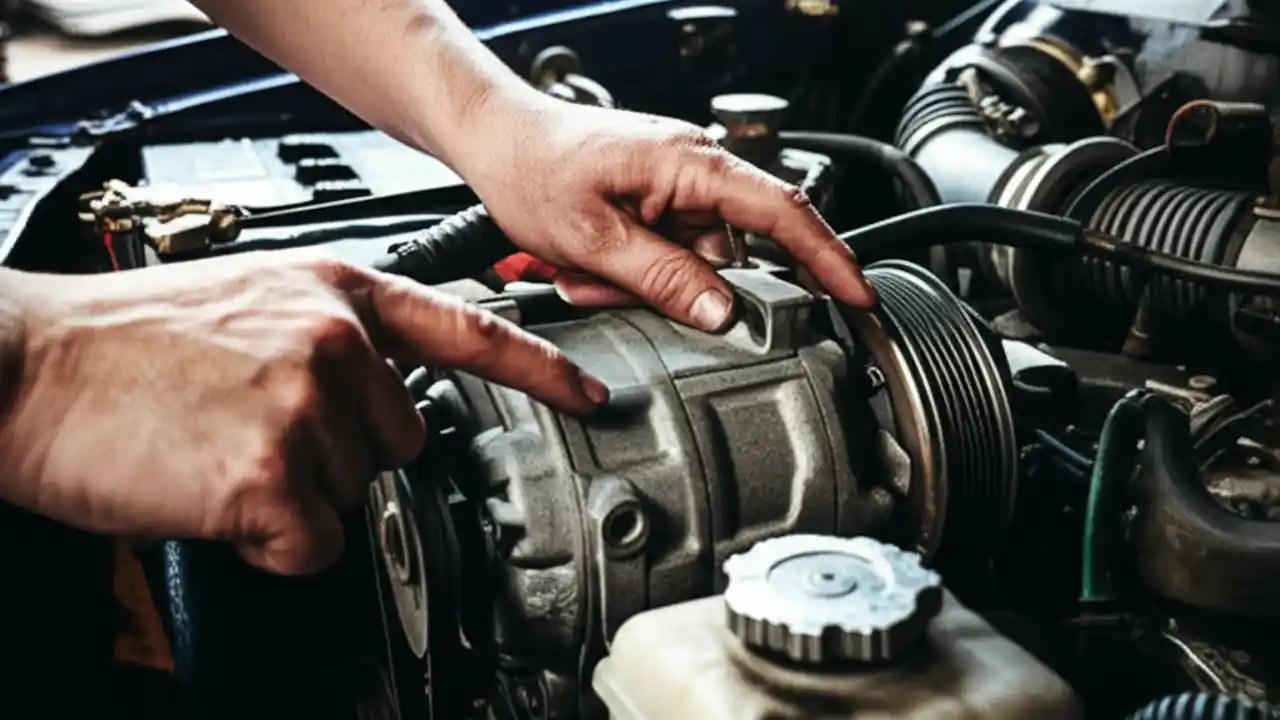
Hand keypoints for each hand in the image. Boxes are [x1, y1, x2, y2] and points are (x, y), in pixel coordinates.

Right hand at [0, 250, 606, 574]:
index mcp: (337, 293)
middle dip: (344, 457)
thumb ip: (331, 336)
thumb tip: (383, 397)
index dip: (541, 370)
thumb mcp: (251, 298)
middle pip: (404, 443)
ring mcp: (307, 406)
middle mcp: (336, 342)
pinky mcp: (271, 474)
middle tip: (257, 432)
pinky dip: (269, 541)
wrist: (27, 363)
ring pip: (354, 496)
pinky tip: (212, 493)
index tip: (592, 397)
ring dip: (295, 495)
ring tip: (220, 451)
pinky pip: (313, 545)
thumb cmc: (127, 338)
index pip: (467, 330)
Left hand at [454, 93, 875, 330]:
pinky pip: (670, 254)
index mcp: (691, 164)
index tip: (859, 297)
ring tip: (587, 272)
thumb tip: (724, 313)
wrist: (495, 139)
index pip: (783, 212)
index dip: (828, 258)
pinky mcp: (660, 201)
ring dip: (646, 283)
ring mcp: (678, 187)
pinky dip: (635, 272)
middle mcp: (696, 170)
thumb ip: (663, 278)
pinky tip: (592, 266)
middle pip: (730, 254)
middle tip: (611, 287)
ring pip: (695, 264)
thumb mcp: (593, 239)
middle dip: (679, 288)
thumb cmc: (534, 169)